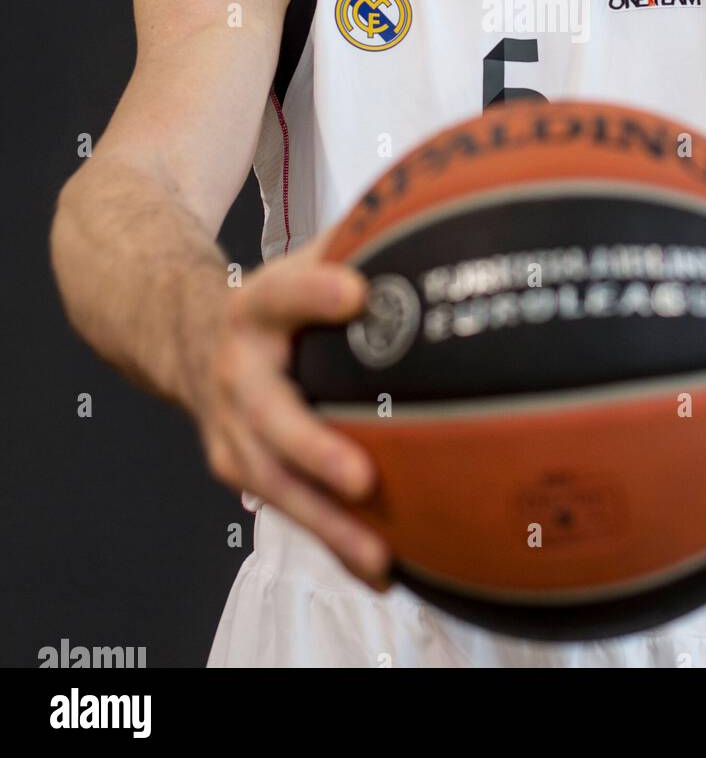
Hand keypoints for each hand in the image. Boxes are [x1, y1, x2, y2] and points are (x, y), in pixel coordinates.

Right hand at [183, 228, 390, 589]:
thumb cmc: (271, 299)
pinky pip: (285, 505)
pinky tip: (378, 566)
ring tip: (378, 556)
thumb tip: (441, 221)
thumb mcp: (302, 259)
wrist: (180, 333)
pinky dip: (328, 536)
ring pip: (274, 481)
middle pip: (269, 416)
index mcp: (255, 308)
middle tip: (361, 478)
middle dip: (314, 449)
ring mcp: (229, 427)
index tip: (355, 291)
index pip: (281, 294)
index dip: (313, 292)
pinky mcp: (236, 467)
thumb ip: (357, 246)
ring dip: (326, 520)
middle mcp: (235, 371)